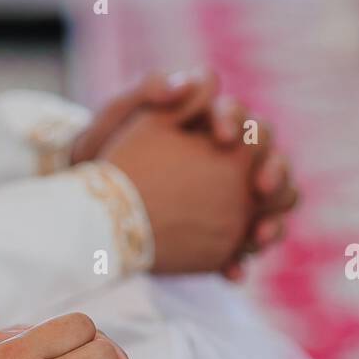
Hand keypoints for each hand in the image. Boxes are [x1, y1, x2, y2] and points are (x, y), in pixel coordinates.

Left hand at [72, 69, 298, 278]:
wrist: (84, 199)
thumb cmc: (103, 149)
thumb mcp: (119, 116)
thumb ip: (150, 90)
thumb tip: (182, 85)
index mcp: (213, 126)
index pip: (242, 119)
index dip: (239, 125)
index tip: (222, 138)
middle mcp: (230, 163)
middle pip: (271, 162)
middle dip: (274, 174)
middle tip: (260, 187)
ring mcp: (227, 201)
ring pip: (268, 209)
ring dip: (272, 222)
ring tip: (257, 237)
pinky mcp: (215, 235)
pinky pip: (236, 250)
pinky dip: (238, 262)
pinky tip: (232, 273)